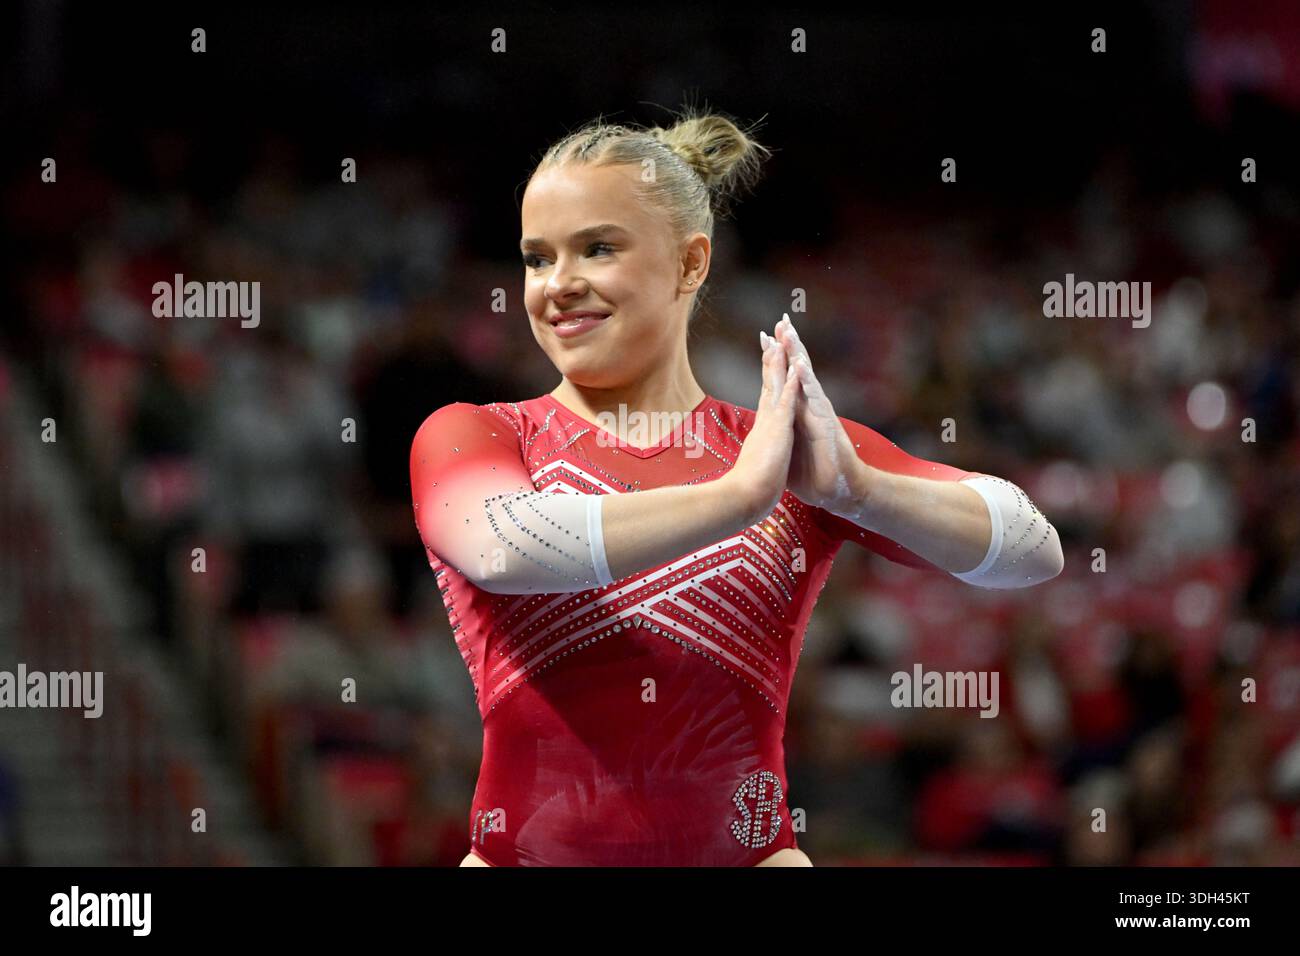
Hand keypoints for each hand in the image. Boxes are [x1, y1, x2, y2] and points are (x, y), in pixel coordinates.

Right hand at [725, 322, 800, 523]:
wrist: (744, 498)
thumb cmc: (749, 488)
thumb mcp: (754, 465)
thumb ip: (753, 454)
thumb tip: (749, 451)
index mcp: (763, 427)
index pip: (766, 394)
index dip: (768, 374)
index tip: (768, 354)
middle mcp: (765, 419)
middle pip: (769, 381)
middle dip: (771, 357)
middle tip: (769, 333)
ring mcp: (771, 422)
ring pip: (776, 384)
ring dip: (780, 360)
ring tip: (781, 337)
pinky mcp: (779, 429)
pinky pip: (788, 401)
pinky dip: (792, 383)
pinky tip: (796, 365)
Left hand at [765, 314, 866, 517]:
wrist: (838, 492)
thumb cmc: (814, 474)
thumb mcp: (788, 451)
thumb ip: (778, 436)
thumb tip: (763, 434)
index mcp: (798, 413)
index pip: (785, 381)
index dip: (775, 360)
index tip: (765, 339)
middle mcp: (808, 408)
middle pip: (796, 371)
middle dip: (788, 346)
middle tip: (781, 320)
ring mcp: (818, 413)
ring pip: (805, 377)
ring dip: (797, 354)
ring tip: (789, 331)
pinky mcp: (824, 424)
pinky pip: (813, 398)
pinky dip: (806, 381)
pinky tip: (800, 364)